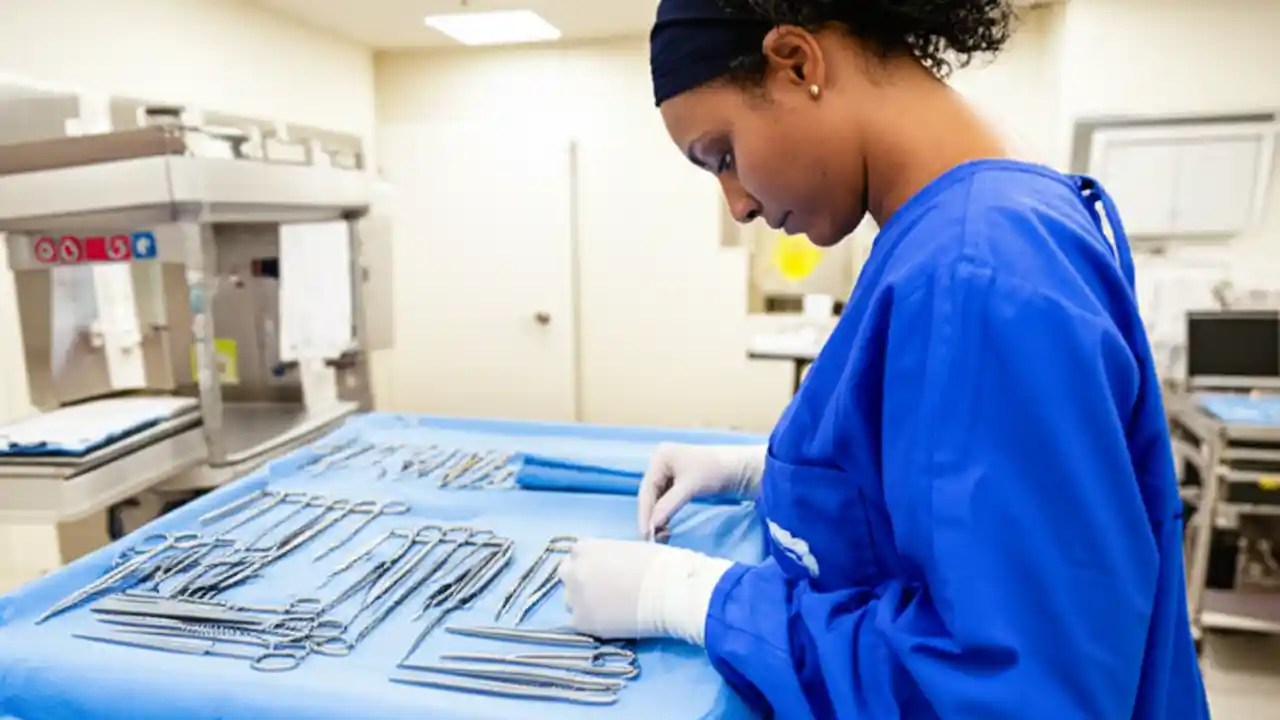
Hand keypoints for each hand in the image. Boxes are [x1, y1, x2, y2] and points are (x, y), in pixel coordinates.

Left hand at [559, 538, 732, 643]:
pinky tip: (610, 622)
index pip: (577, 553)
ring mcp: (575, 597)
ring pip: (571, 600)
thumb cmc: (661, 565)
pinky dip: (591, 622)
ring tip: (608, 608)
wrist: (671, 592)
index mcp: (587, 547)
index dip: (591, 562)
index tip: (603, 571)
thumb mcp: (631, 549)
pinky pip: (578, 622)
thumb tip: (613, 567)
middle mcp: (574, 569)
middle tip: (602, 589)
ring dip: (584, 602)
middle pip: (567, 574)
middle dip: (580, 580)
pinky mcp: (582, 622)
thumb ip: (612, 556)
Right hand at [638, 444, 766, 538]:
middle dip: (651, 516)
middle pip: (650, 494)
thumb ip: (668, 505)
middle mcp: (661, 462)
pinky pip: (666, 500)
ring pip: (657, 499)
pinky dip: (666, 514)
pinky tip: (666, 528)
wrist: (740, 468)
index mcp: (660, 457)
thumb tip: (651, 526)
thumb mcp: (690, 487)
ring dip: (658, 517)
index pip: (646, 489)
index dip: (645, 512)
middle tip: (651, 539)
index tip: (645, 534)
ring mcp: (670, 471)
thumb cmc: (715, 470)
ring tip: (660, 536)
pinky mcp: (679, 481)